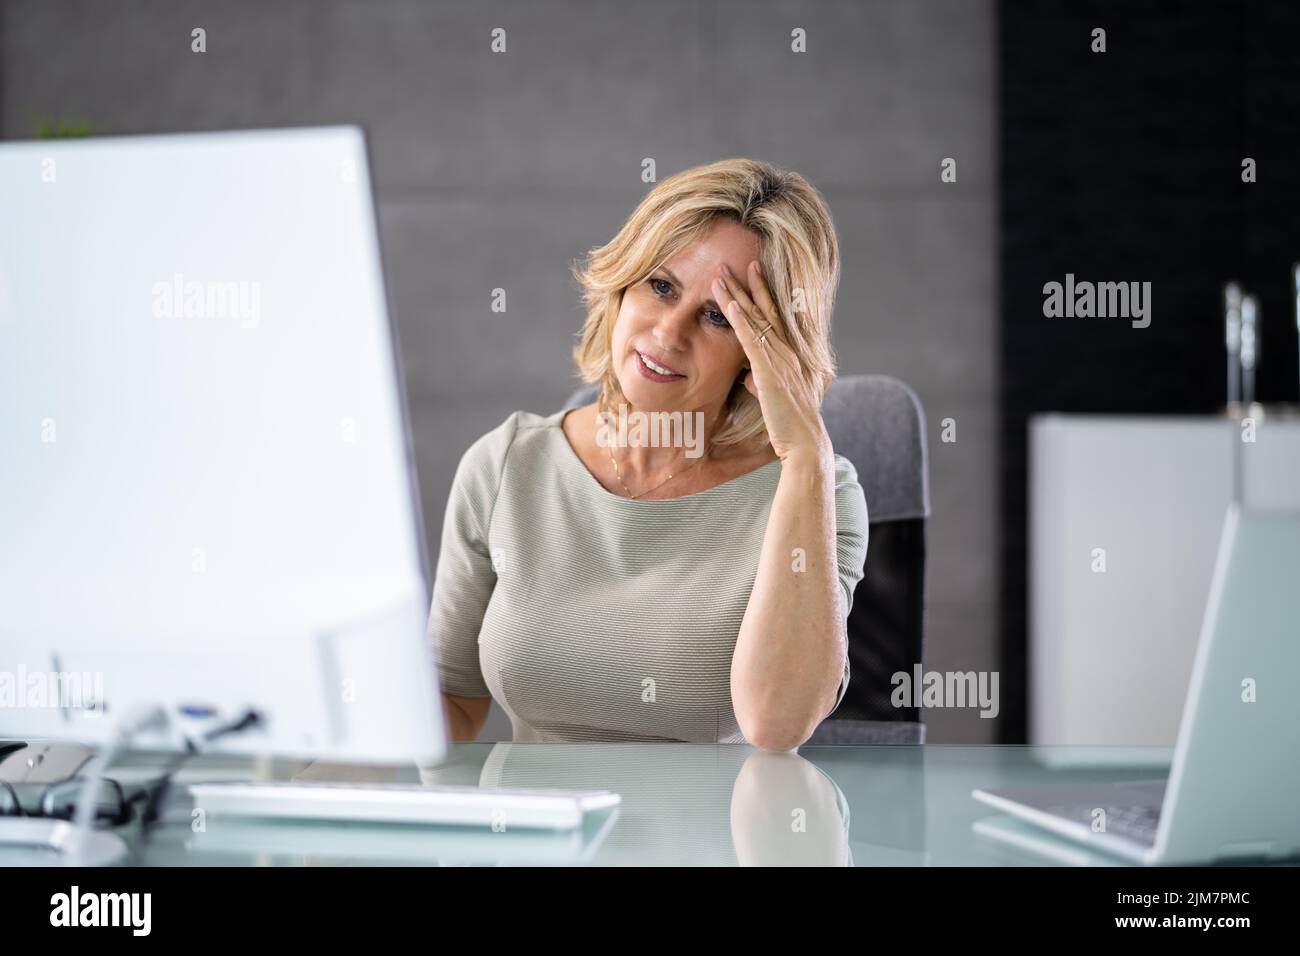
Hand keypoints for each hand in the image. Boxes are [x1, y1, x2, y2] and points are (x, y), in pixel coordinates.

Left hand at [712, 261, 831, 466]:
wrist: (805, 442)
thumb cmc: (789, 424)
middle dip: (747, 285)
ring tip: (721, 276)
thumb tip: (748, 379)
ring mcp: (781, 359)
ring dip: (737, 296)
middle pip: (765, 310)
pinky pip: (753, 341)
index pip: (774, 316)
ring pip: (756, 320)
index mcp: (791, 354)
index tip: (751, 271)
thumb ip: (762, 382)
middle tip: (732, 262)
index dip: (762, 292)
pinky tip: (731, 305)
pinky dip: (742, 321)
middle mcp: (788, 350)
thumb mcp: (774, 397)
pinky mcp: (770, 372)